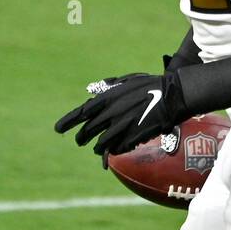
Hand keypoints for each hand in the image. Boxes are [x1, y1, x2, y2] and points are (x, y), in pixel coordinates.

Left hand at [54, 72, 184, 158]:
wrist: (172, 96)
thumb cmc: (151, 85)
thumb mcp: (127, 80)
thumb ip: (108, 87)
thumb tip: (92, 90)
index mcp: (107, 98)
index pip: (81, 113)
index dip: (67, 122)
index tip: (58, 129)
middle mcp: (111, 113)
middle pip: (88, 131)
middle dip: (82, 137)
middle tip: (79, 140)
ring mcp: (122, 126)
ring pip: (101, 144)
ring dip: (97, 147)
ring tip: (97, 148)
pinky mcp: (133, 137)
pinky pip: (117, 148)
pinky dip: (114, 149)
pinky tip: (115, 148)